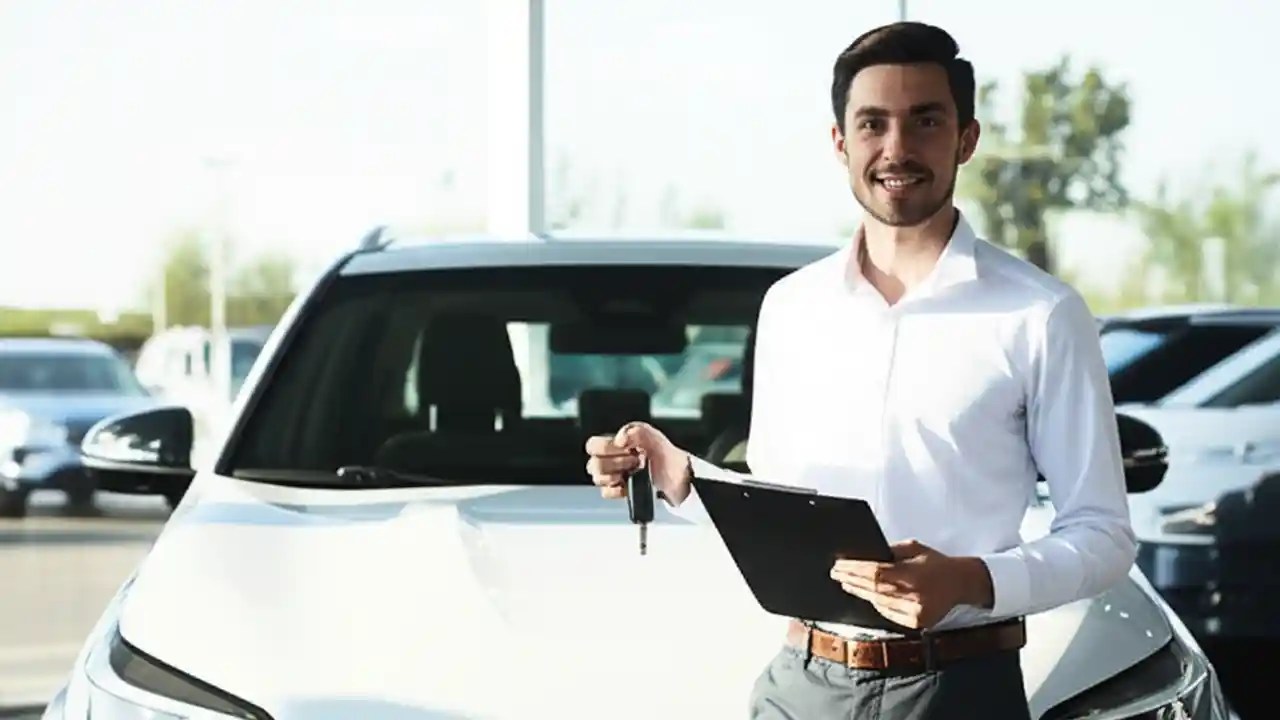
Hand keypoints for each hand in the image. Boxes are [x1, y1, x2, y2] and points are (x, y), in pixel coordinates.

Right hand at [585, 421, 692, 503]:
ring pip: (597, 478)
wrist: (682, 483)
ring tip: (633, 474)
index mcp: (620, 443)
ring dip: (614, 477)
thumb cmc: (671, 460)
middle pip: (593, 463)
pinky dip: (616, 491)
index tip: (626, 450)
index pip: (593, 445)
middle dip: (614, 463)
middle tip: (634, 462)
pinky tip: (628, 487)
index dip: (605, 449)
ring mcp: (617, 475)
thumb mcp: (658, 440)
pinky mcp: (621, 491)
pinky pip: (606, 493)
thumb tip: (618, 440)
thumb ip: (638, 432)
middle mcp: (615, 458)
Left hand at [829, 540, 992, 629]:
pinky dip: (876, 605)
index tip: (838, 566)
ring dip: (860, 593)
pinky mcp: (917, 623)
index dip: (853, 571)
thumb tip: (863, 555)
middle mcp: (914, 596)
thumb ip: (889, 552)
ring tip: (846, 583)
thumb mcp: (913, 548)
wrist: (962, 582)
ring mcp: (916, 612)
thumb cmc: (936, 563)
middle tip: (836, 573)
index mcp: (913, 575)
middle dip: (851, 580)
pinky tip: (867, 596)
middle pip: (873, 589)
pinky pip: (888, 614)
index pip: (875, 573)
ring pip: (879, 603)